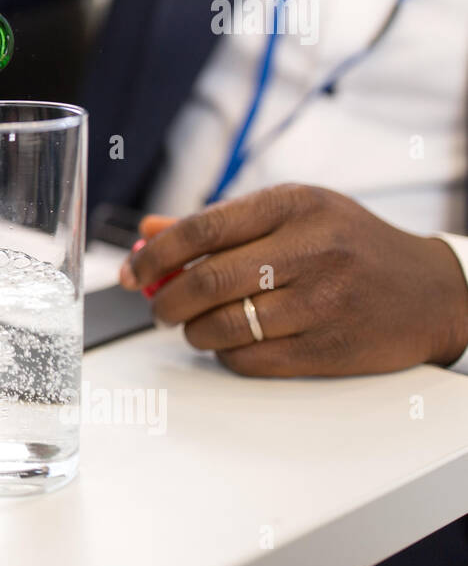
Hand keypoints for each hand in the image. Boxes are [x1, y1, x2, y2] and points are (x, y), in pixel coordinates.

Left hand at [120, 184, 467, 376]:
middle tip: (158, 308)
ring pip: (226, 325)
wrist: (430, 291)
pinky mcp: (330, 349)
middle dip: (167, 300)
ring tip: (195, 326)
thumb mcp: (291, 215)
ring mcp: (324, 301)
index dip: (155, 254)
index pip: (202, 229)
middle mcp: (311, 249)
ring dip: (194, 332)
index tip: (133, 271)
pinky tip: (231, 344)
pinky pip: (251, 360)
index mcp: (294, 205)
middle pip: (208, 281)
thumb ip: (217, 223)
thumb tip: (146, 233)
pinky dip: (226, 355)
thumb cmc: (349, 245)